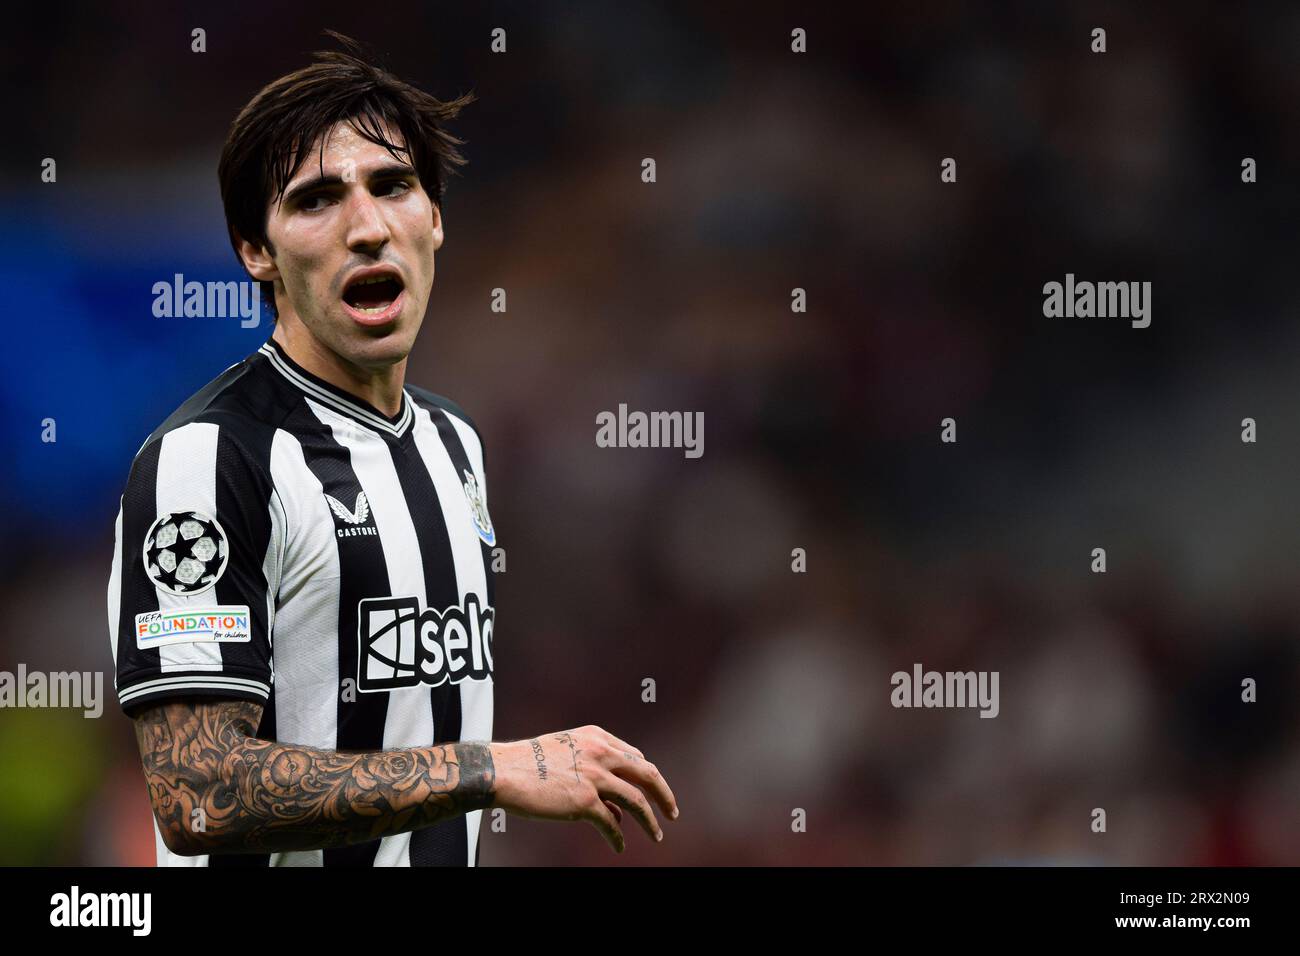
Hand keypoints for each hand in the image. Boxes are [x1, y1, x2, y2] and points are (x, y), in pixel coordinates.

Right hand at [489, 725, 678, 852]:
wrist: (504, 770)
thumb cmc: (529, 763)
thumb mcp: (567, 753)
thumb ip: (594, 773)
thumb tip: (618, 809)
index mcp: (597, 737)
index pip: (635, 756)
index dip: (647, 775)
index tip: (654, 789)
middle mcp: (601, 752)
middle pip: (647, 774)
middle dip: (664, 795)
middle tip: (673, 811)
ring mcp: (595, 776)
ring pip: (637, 801)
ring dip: (650, 821)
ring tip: (657, 835)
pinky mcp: (585, 801)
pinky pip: (611, 823)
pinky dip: (618, 837)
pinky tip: (619, 846)